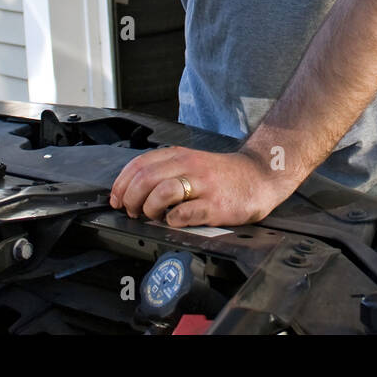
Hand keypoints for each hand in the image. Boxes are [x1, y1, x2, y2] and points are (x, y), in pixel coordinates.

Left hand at [108, 147, 293, 226]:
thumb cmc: (222, 175)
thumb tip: (133, 190)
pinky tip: (174, 221)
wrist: (259, 176)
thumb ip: (166, 171)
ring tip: (153, 216)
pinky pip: (183, 214)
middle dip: (130, 199)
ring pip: (161, 193)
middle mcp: (189, 166)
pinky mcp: (214, 206)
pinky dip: (172, 220)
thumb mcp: (191, 162)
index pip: (139, 164)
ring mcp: (202, 186)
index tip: (116, 199)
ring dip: (149, 209)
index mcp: (179, 155)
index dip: (121, 184)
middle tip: (132, 211)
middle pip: (145, 179)